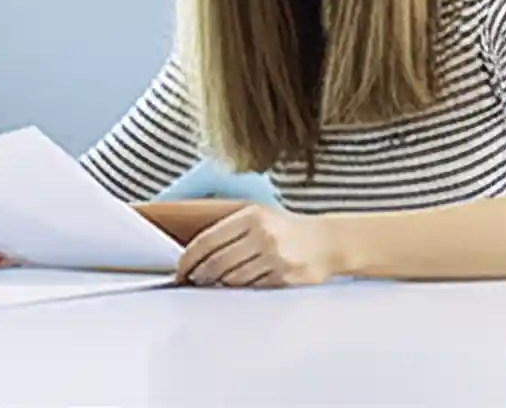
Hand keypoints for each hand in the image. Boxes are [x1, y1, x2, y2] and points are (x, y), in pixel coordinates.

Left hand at [175, 205, 337, 288]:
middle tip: (191, 282)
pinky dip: (240, 290)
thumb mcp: (259, 217)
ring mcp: (275, 257)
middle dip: (200, 276)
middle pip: (217, 263)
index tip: (180, 271)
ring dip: (218, 285)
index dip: (189, 259)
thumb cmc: (285, 230)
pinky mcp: (285, 277)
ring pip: (232, 279)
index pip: (208, 240)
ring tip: (213, 285)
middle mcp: (263, 234)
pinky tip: (237, 287)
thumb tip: (194, 257)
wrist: (326, 242)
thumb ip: (230, 230)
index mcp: (252, 216)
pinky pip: (252, 289)